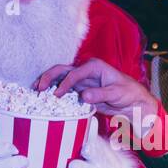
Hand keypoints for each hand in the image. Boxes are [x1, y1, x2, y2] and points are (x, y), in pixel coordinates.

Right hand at [36, 58, 157, 121]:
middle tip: (38, 88)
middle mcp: (86, 70)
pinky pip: (64, 88)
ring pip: (60, 78)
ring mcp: (82, 80)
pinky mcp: (80, 89)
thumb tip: (83, 96)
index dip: (64, 84)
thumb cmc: (128, 93)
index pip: (75, 73)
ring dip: (47, 83)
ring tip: (35, 90)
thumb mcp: (116, 94)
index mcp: (95, 66)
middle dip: (49, 77)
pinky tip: (44, 95)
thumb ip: (100, 94)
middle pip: (63, 70)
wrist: (133, 101)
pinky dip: (53, 90)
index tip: (56, 95)